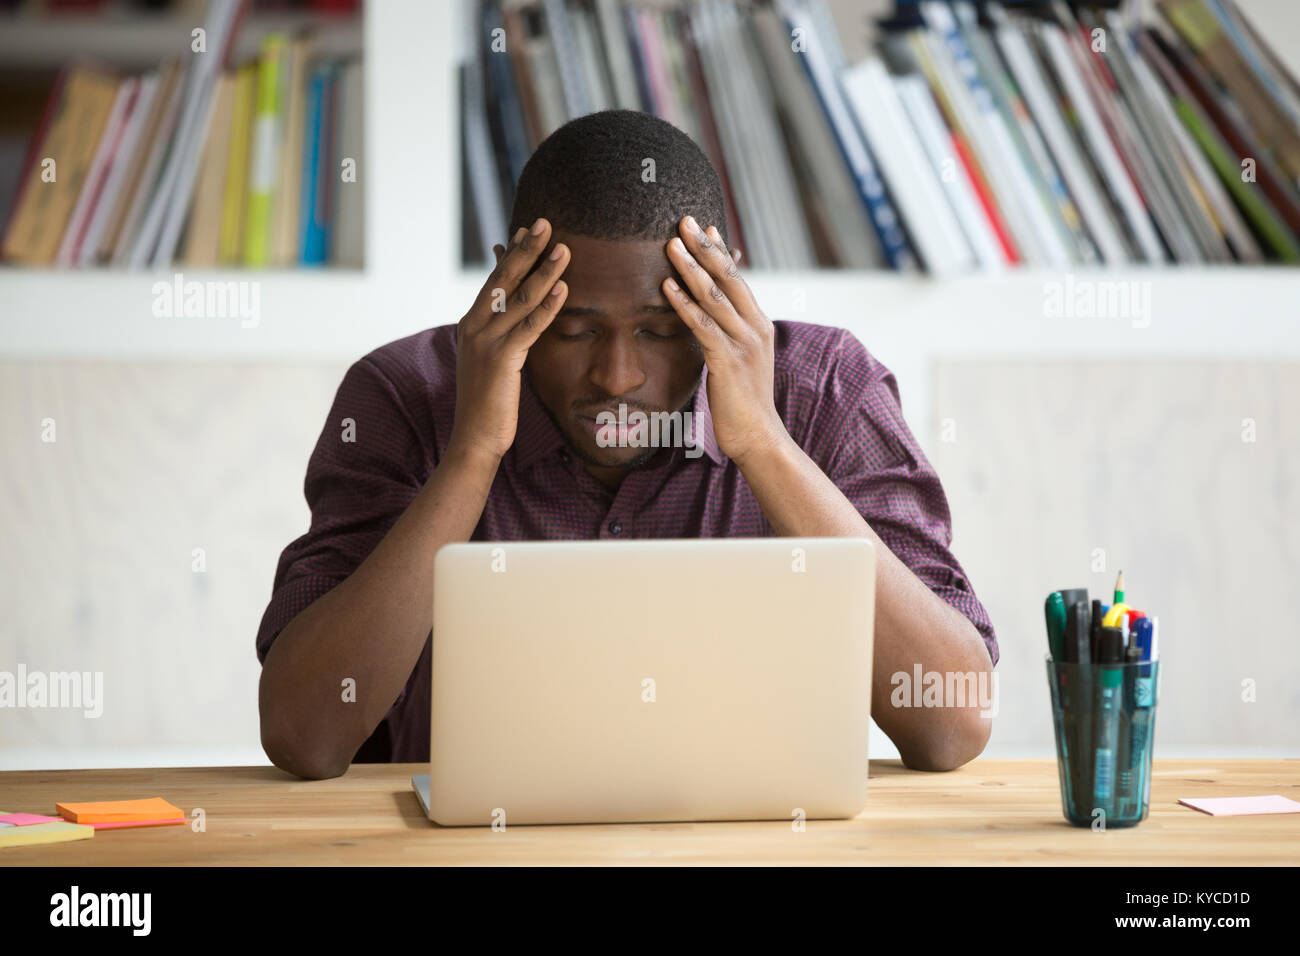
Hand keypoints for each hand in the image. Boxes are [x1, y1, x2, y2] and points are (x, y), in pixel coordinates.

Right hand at [448, 218, 569, 463]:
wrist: (474, 438)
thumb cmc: (488, 403)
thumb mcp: (491, 361)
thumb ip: (502, 335)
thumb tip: (516, 316)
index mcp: (471, 323)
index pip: (495, 280)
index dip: (512, 254)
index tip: (528, 230)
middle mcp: (474, 326)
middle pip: (504, 279)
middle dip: (527, 249)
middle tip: (546, 223)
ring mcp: (485, 342)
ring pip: (519, 299)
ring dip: (544, 271)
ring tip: (564, 248)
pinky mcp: (501, 360)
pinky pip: (529, 327)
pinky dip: (547, 306)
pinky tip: (563, 289)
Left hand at [662, 216, 789, 466]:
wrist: (758, 437)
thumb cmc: (744, 402)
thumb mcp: (741, 361)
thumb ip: (731, 335)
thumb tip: (714, 316)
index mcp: (759, 325)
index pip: (738, 279)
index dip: (720, 251)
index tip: (704, 226)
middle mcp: (755, 328)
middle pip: (728, 278)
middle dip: (705, 247)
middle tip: (684, 221)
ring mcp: (743, 344)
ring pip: (714, 297)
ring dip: (690, 268)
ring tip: (670, 245)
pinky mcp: (727, 362)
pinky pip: (702, 326)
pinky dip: (683, 304)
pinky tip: (666, 287)